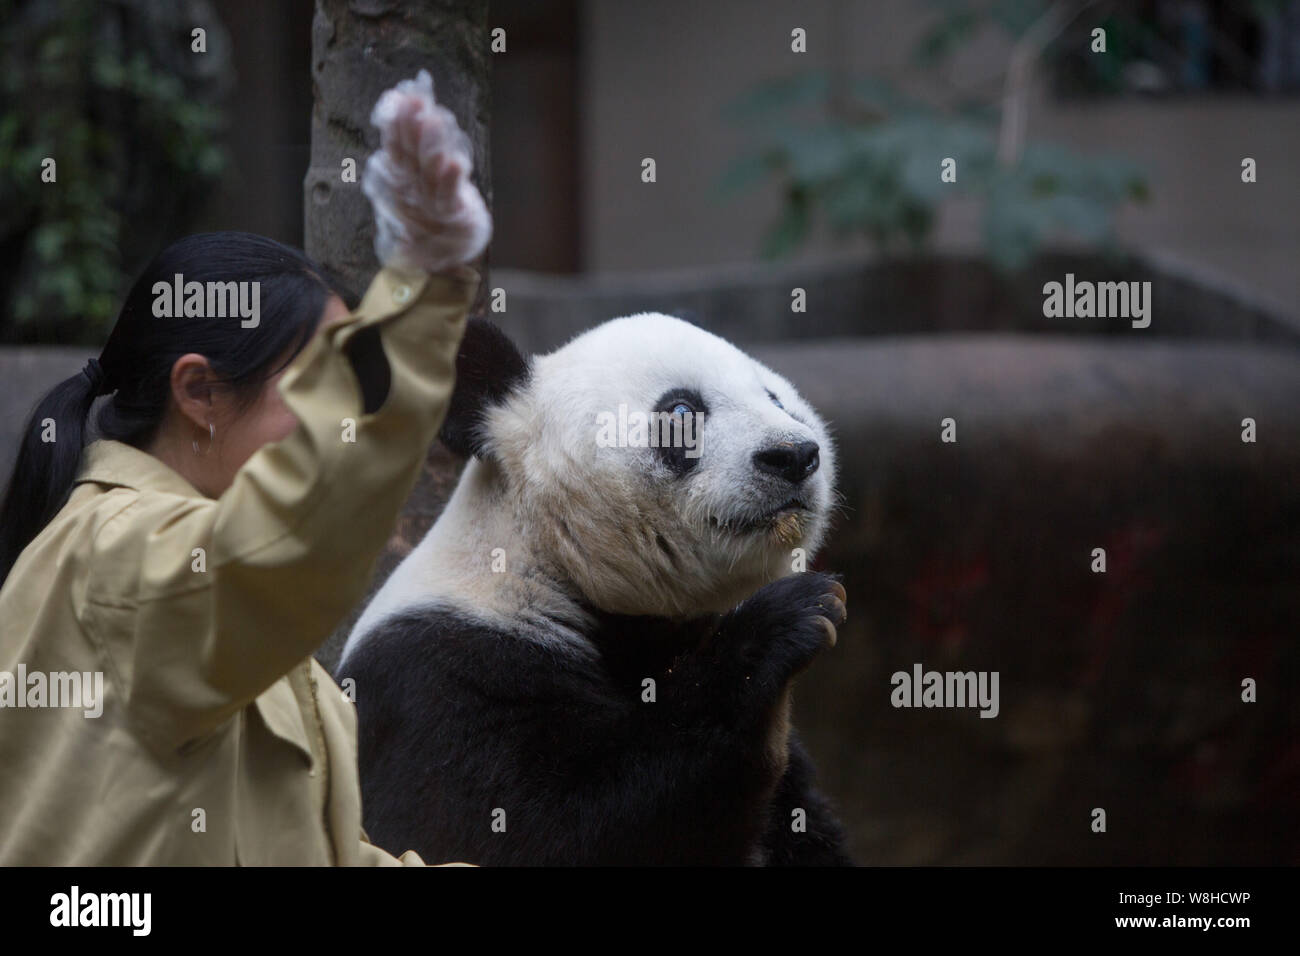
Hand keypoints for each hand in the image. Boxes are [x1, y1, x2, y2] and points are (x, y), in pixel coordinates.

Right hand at [361, 69, 491, 272]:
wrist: (446, 254)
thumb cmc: (433, 207)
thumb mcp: (420, 173)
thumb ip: (410, 139)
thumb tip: (399, 97)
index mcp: (400, 177)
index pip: (396, 146)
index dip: (397, 122)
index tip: (401, 96)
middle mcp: (411, 189)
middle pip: (409, 156)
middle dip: (411, 128)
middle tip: (415, 102)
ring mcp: (429, 204)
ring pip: (427, 173)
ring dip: (430, 147)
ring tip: (432, 122)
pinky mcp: (451, 216)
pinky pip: (448, 197)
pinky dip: (450, 181)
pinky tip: (454, 162)